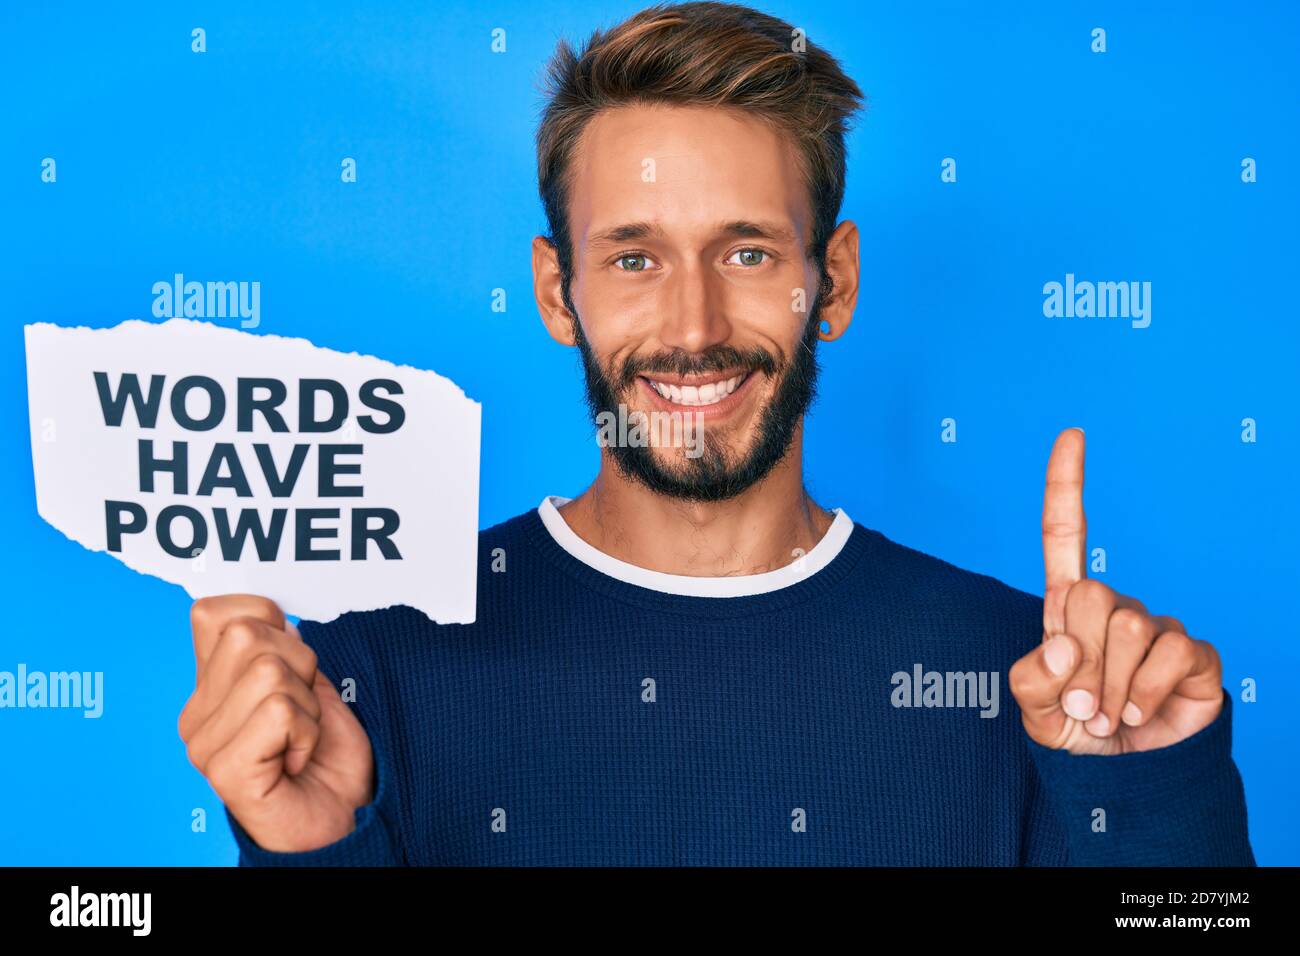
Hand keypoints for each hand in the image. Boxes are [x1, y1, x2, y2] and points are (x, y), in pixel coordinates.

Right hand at [178, 595, 374, 850]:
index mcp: (210, 689)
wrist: (341, 822)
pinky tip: (297, 759)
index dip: (266, 618)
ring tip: (301, 739)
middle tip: (302, 711)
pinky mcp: (223, 770)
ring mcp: (204, 745)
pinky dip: (307, 731)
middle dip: (299, 663)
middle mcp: (196, 715)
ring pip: (268, 671)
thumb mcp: (311, 689)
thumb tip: (277, 620)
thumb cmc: (328, 761)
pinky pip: (278, 711)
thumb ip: (285, 652)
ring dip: (308, 704)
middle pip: (246, 632)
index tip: (291, 663)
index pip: (212, 612)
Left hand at [1008, 428, 1223, 754]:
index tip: (1073, 434)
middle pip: (1090, 596)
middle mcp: (1112, 606)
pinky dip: (1147, 691)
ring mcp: (1155, 626)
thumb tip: (1064, 645)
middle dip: (1080, 660)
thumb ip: (1032, 680)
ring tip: (1107, 713)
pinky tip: (1139, 712)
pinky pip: (1171, 652)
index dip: (1067, 485)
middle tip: (1080, 702)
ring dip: (1110, 684)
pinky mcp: (1193, 653)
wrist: (1123, 778)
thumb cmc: (1075, 733)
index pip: (1066, 534)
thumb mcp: (1034, 710)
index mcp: (1065, 607)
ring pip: (1129, 627)